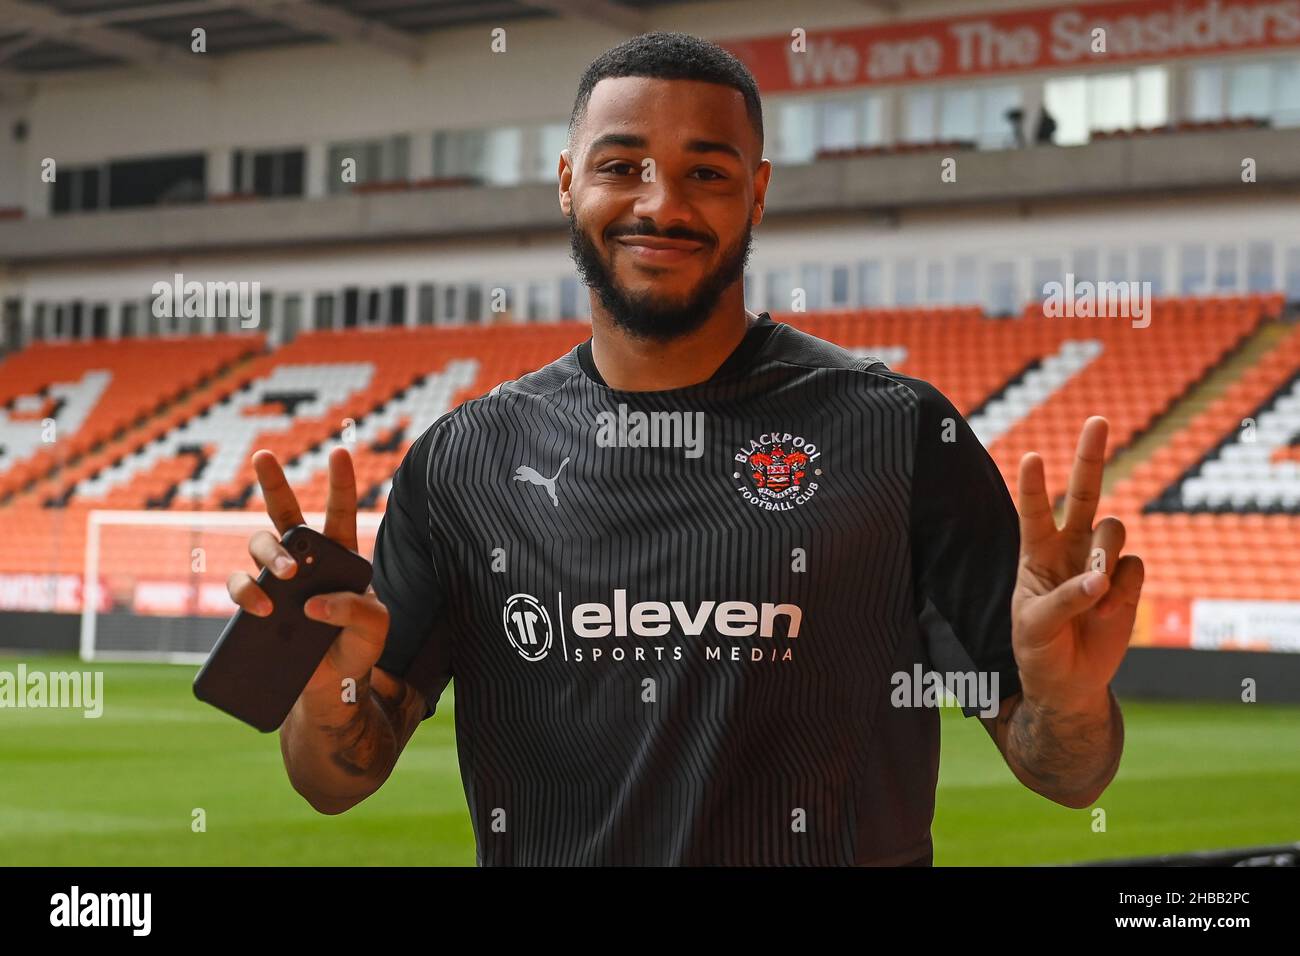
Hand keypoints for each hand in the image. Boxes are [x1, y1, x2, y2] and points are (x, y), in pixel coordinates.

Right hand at [225, 446, 389, 701]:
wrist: (334, 685)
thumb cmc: (359, 647)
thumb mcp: (376, 627)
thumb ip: (357, 608)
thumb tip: (313, 604)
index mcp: (340, 556)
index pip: (341, 512)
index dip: (341, 481)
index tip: (339, 451)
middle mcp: (306, 560)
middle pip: (285, 512)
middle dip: (272, 480)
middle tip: (263, 457)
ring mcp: (277, 581)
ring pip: (259, 544)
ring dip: (270, 553)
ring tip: (286, 577)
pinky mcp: (257, 607)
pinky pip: (239, 586)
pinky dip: (246, 593)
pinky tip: (262, 608)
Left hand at [1011, 416, 1144, 712]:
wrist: (1068, 681)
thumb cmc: (1038, 648)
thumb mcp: (1035, 626)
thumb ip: (1064, 599)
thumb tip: (1100, 579)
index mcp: (1035, 552)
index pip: (1033, 511)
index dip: (1033, 485)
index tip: (1031, 457)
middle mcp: (1069, 548)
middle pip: (1085, 493)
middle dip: (1091, 456)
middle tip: (1097, 419)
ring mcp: (1101, 561)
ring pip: (1114, 531)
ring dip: (1105, 555)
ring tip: (1095, 588)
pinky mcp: (1128, 581)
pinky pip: (1134, 567)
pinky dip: (1123, 589)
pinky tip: (1109, 610)